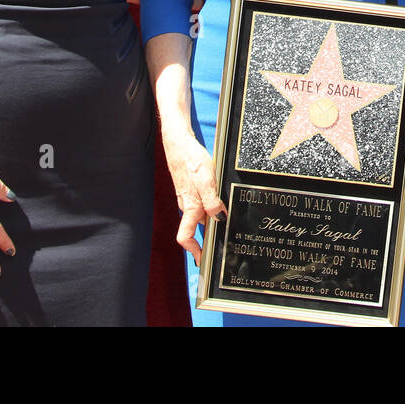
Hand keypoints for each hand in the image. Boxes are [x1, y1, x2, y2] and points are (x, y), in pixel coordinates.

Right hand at [161, 128, 223, 262]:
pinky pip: (200, 203)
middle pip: (195, 229)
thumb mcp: (207, 181)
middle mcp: (187, 205)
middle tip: (221, 244)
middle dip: (207, 238)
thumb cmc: (191, 159)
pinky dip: (209, 208)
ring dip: (210, 221)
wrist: (179, 142)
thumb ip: (212, 202)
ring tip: (225, 223)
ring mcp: (187, 197)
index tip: (203, 261)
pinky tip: (219, 202)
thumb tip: (219, 219)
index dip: (194, 251)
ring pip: (199, 215)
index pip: (185, 237)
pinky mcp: (190, 188)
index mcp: (190, 207)